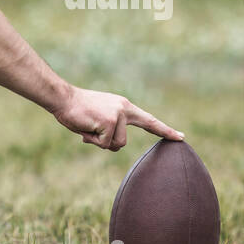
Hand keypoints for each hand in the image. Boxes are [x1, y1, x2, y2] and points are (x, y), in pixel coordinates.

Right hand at [52, 87, 183, 150]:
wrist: (63, 98)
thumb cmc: (77, 110)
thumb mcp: (98, 119)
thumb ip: (110, 129)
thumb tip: (111, 145)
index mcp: (124, 107)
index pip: (149, 121)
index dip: (165, 131)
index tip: (181, 138)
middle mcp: (125, 109)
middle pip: (122, 142)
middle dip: (106, 142)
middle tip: (98, 129)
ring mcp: (119, 115)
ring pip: (114, 145)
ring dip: (97, 141)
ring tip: (87, 127)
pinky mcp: (110, 121)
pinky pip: (104, 144)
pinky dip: (92, 140)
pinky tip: (85, 128)